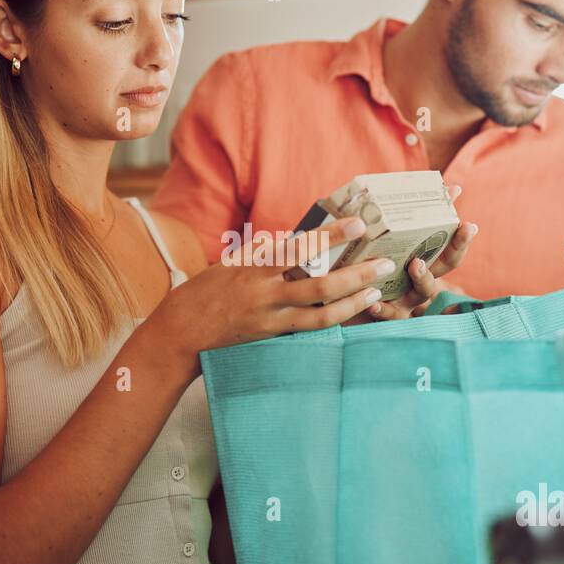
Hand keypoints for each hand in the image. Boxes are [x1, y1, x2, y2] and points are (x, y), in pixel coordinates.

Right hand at [148, 215, 395, 365]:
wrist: (179, 336)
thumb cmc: (201, 295)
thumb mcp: (227, 265)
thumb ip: (259, 253)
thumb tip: (287, 239)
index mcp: (253, 268)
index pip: (298, 248)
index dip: (330, 237)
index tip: (358, 225)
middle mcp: (264, 295)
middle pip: (320, 286)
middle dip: (356, 275)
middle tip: (383, 264)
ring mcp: (269, 320)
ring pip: (320, 315)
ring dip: (352, 303)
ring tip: (375, 292)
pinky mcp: (270, 339)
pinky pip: (308, 331)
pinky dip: (332, 322)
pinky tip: (351, 314)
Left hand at [351, 184, 479, 322]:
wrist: (346, 302)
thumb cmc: (367, 265)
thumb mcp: (380, 239)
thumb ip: (392, 218)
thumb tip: (394, 189)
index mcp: (423, 260)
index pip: (450, 247)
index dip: (461, 236)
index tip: (470, 222)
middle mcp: (420, 279)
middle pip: (446, 266)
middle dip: (455, 249)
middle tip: (460, 230)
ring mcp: (407, 299)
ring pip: (423, 292)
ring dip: (422, 277)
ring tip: (415, 264)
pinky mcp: (386, 314)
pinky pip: (389, 314)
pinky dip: (383, 309)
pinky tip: (374, 302)